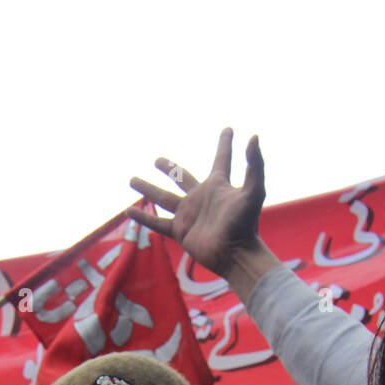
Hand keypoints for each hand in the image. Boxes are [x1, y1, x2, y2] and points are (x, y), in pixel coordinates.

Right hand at [128, 128, 274, 291]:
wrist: (235, 254)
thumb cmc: (246, 224)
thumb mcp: (254, 192)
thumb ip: (255, 165)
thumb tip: (254, 137)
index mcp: (219, 186)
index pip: (222, 159)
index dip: (225, 144)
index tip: (229, 129)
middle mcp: (202, 197)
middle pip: (182, 178)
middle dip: (170, 169)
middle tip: (157, 160)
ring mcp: (189, 214)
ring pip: (163, 197)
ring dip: (148, 189)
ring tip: (132, 180)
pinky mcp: (180, 231)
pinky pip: (158, 222)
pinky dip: (144, 217)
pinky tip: (129, 211)